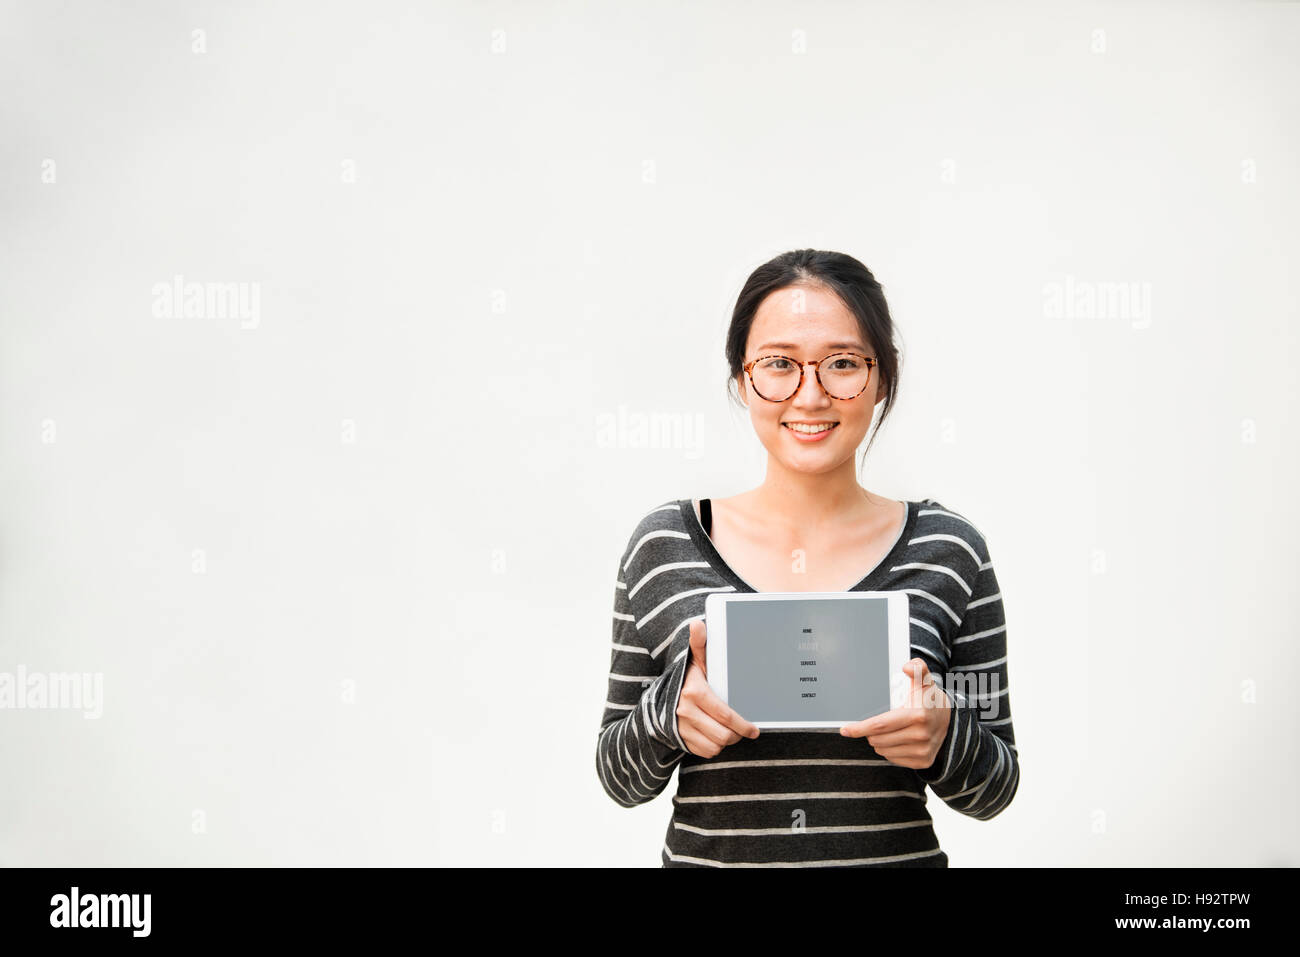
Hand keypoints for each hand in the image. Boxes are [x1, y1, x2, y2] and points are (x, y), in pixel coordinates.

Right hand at [676, 619, 759, 756]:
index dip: (743, 725)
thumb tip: (698, 624)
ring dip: (725, 741)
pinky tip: (714, 735)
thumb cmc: (687, 677)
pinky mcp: (680, 740)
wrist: (660, 696)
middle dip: (737, 734)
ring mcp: (681, 728)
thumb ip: (699, 644)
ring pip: (715, 745)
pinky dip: (713, 747)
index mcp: (693, 692)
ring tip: (729, 731)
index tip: (754, 729)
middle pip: (723, 735)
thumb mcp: (694, 660)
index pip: (725, 715)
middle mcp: (685, 711)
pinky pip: (705, 751)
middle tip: (744, 729)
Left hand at [839, 658, 951, 769]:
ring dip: (879, 741)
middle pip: (878, 739)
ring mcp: (922, 751)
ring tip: (890, 729)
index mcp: (918, 715)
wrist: (949, 722)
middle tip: (877, 723)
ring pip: (883, 750)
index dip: (860, 728)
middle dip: (870, 732)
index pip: (881, 725)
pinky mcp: (923, 762)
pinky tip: (898, 739)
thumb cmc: (929, 699)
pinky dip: (890, 750)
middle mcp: (921, 735)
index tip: (846, 730)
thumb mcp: (924, 681)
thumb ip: (917, 669)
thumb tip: (907, 666)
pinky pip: (893, 758)